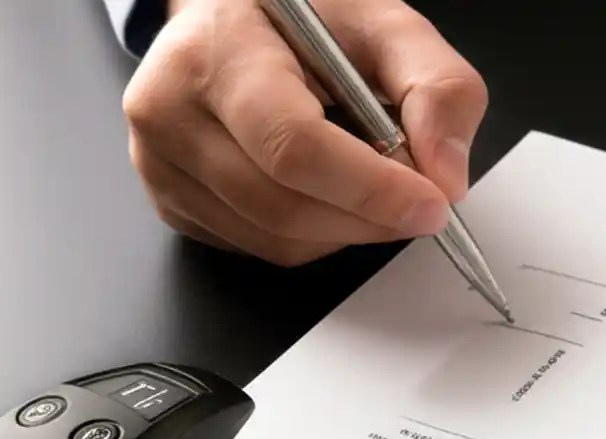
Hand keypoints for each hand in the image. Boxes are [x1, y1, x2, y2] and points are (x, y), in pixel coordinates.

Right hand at [122, 0, 486, 264]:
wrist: (226, 18)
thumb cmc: (299, 19)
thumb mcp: (383, 25)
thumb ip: (436, 87)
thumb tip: (446, 177)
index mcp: (220, 52)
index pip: (293, 146)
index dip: (371, 189)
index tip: (430, 205)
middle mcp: (170, 110)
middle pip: (284, 206)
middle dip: (368, 218)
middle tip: (418, 204)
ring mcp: (159, 163)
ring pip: (274, 240)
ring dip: (344, 231)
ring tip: (371, 189)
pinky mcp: (170, 202)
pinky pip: (257, 248)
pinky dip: (310, 237)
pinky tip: (324, 194)